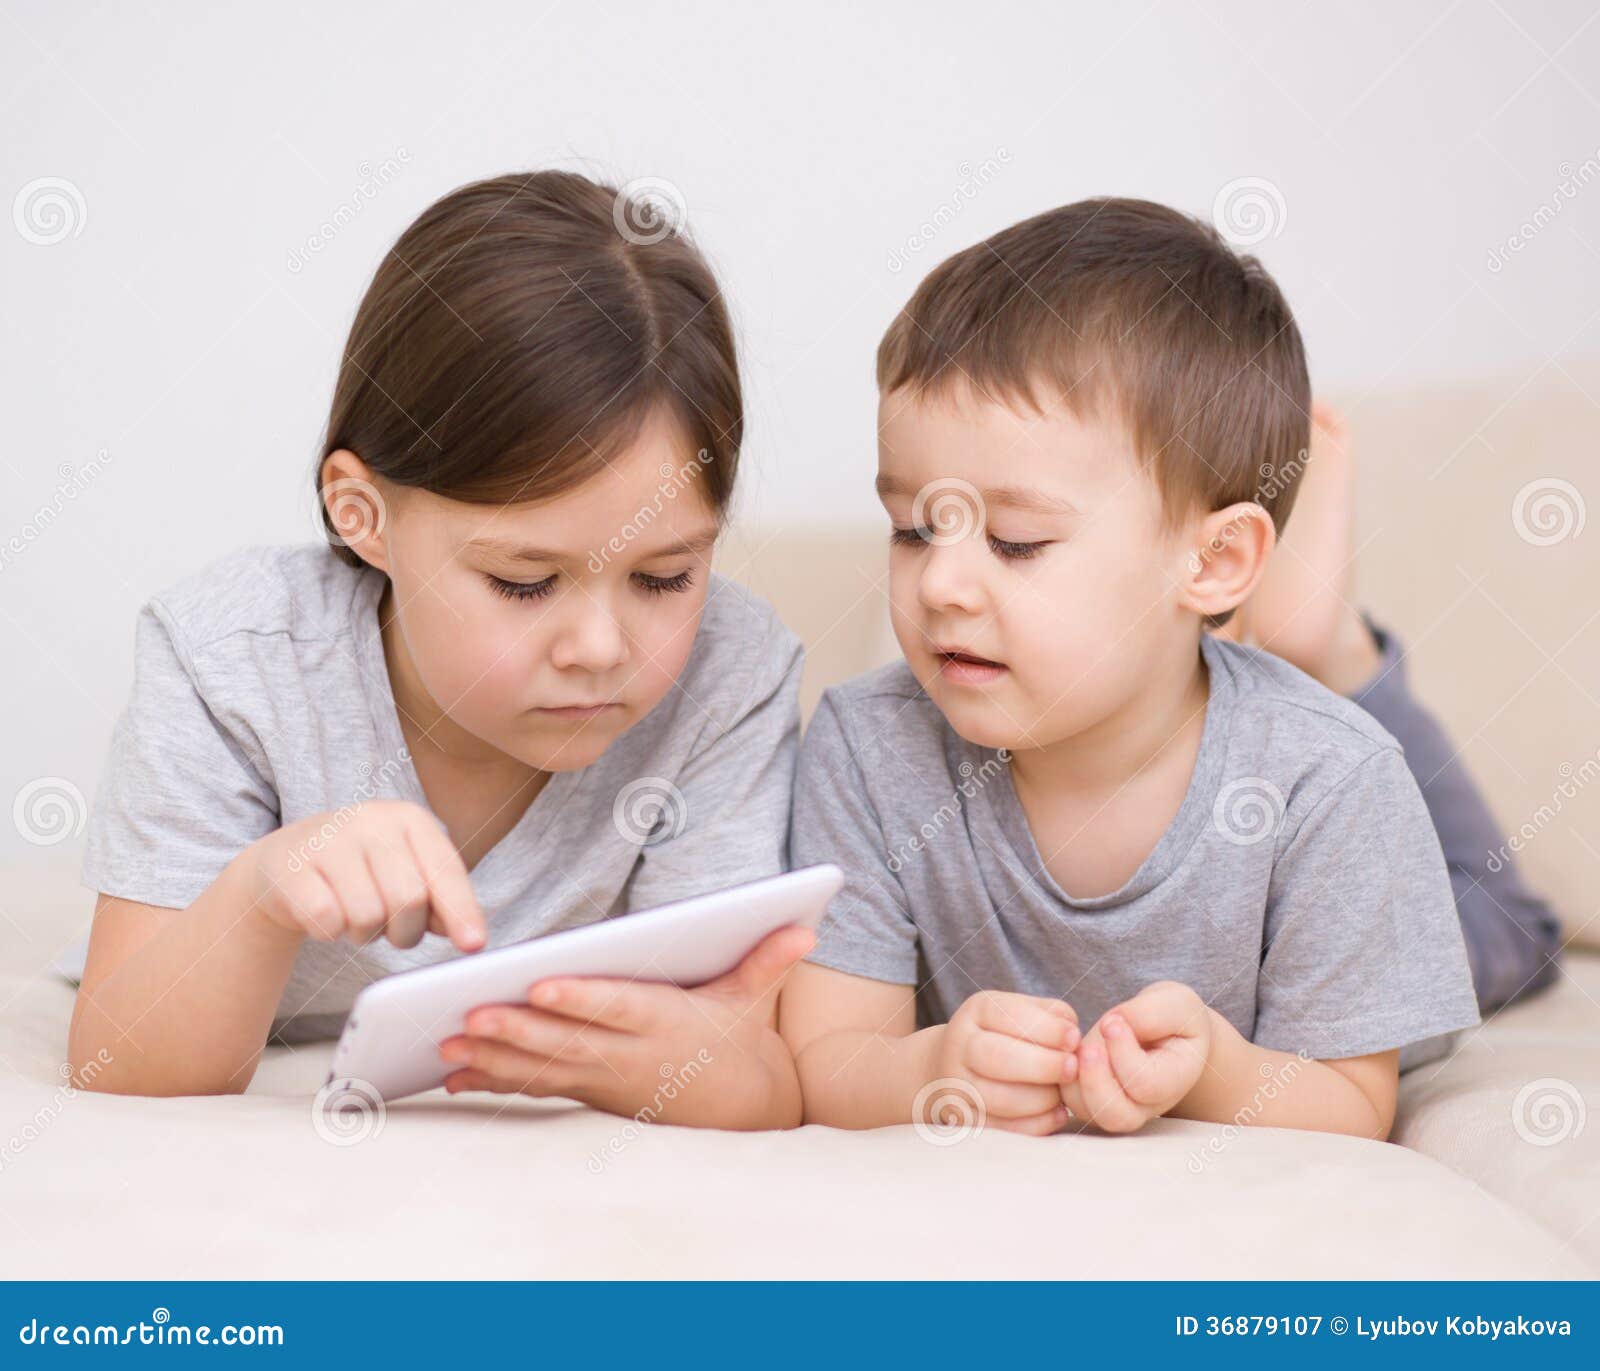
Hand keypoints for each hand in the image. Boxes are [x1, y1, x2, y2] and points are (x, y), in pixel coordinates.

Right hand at [246, 800, 485, 952]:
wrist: (288, 860)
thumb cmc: (362, 871)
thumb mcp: (407, 873)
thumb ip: (440, 900)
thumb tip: (467, 935)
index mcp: (410, 819)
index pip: (445, 870)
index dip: (461, 911)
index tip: (474, 945)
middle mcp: (371, 820)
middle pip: (409, 900)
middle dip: (406, 932)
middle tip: (393, 932)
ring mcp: (328, 839)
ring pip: (367, 915)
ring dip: (365, 934)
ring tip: (355, 916)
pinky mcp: (291, 867)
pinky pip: (326, 921)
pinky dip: (329, 932)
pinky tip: (325, 912)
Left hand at [439, 925, 814, 1127]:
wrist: (736, 1107)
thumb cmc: (736, 1038)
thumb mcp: (754, 1000)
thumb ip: (768, 960)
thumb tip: (806, 926)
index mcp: (667, 1023)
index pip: (620, 1008)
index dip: (582, 999)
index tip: (542, 988)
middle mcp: (631, 1056)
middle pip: (568, 1042)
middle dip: (517, 1031)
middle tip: (469, 1016)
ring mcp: (605, 1079)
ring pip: (543, 1069)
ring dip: (494, 1059)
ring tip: (446, 1044)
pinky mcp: (588, 1091)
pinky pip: (536, 1088)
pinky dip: (495, 1081)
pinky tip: (452, 1075)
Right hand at [929, 990, 1079, 1135]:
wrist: (953, 1063)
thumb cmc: (1004, 1033)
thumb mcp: (1022, 1011)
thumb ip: (1051, 1016)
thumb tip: (1073, 1037)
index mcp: (977, 1011)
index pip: (1009, 1016)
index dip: (1046, 1029)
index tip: (1074, 1038)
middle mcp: (959, 1045)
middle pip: (998, 1058)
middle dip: (1043, 1065)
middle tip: (1073, 1068)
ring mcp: (957, 1084)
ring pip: (1001, 1099)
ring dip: (1042, 1099)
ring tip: (1062, 1095)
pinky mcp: (965, 1118)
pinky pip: (1004, 1128)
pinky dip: (1036, 1124)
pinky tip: (1056, 1114)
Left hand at [1061, 980, 1211, 1132]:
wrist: (1166, 1031)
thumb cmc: (1174, 1017)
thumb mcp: (1176, 1004)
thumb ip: (1152, 1014)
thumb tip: (1111, 1024)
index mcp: (1174, 1080)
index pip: (1146, 1085)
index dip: (1124, 1054)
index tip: (1113, 1022)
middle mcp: (1146, 1105)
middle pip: (1116, 1116)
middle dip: (1095, 1081)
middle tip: (1089, 1046)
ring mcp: (1117, 1106)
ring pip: (1086, 1111)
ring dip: (1075, 1078)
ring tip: (1078, 1045)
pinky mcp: (1091, 1097)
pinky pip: (1069, 1098)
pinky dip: (1062, 1075)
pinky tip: (1069, 1048)